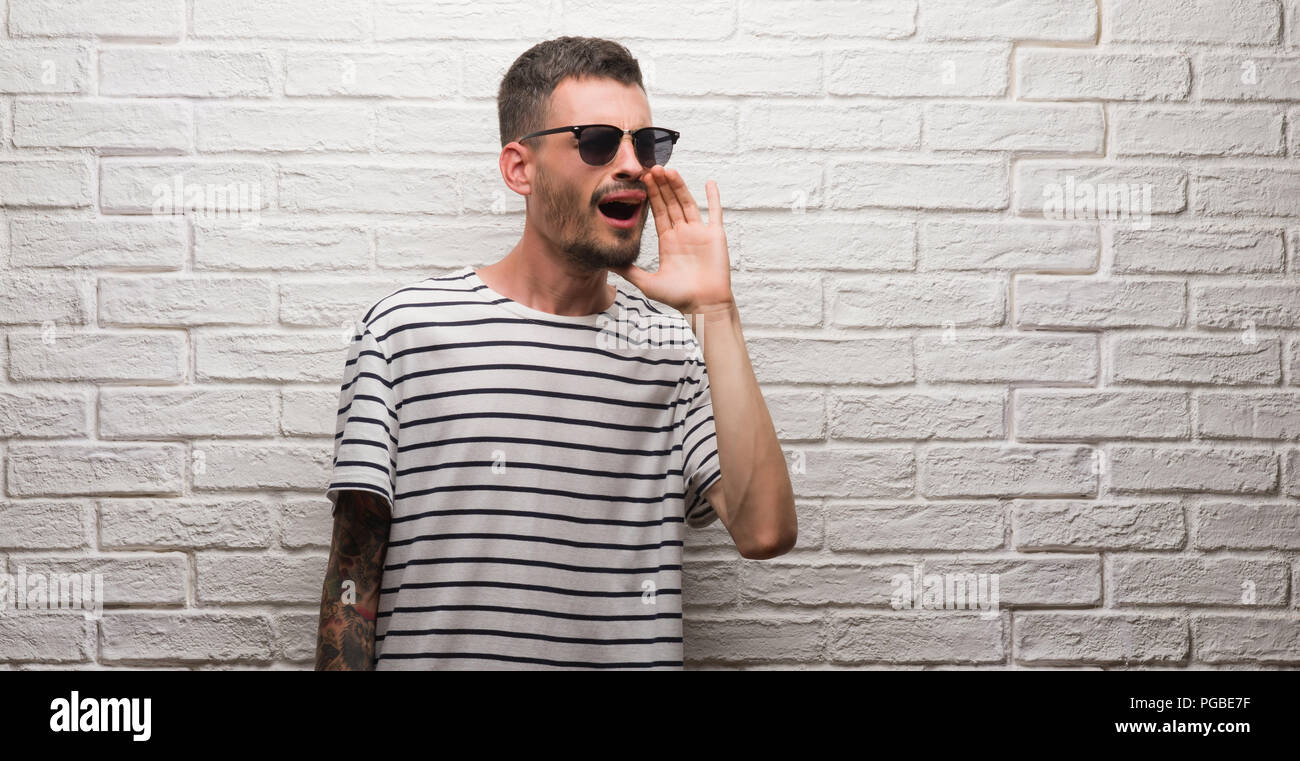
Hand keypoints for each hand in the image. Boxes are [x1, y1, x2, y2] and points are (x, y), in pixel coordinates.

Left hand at [612, 165, 733, 315]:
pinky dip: (714, 198)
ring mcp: (698, 232)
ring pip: (687, 203)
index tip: (643, 178)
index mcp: (667, 241)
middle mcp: (682, 233)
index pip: (657, 212)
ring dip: (679, 186)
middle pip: (670, 203)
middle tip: (653, 167)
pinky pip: (715, 212)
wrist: (703, 305)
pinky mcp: (714, 235)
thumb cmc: (678, 297)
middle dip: (662, 186)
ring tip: (670, 170)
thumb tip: (605, 264)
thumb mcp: (647, 283)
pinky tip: (710, 183)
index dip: (651, 195)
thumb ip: (629, 271)